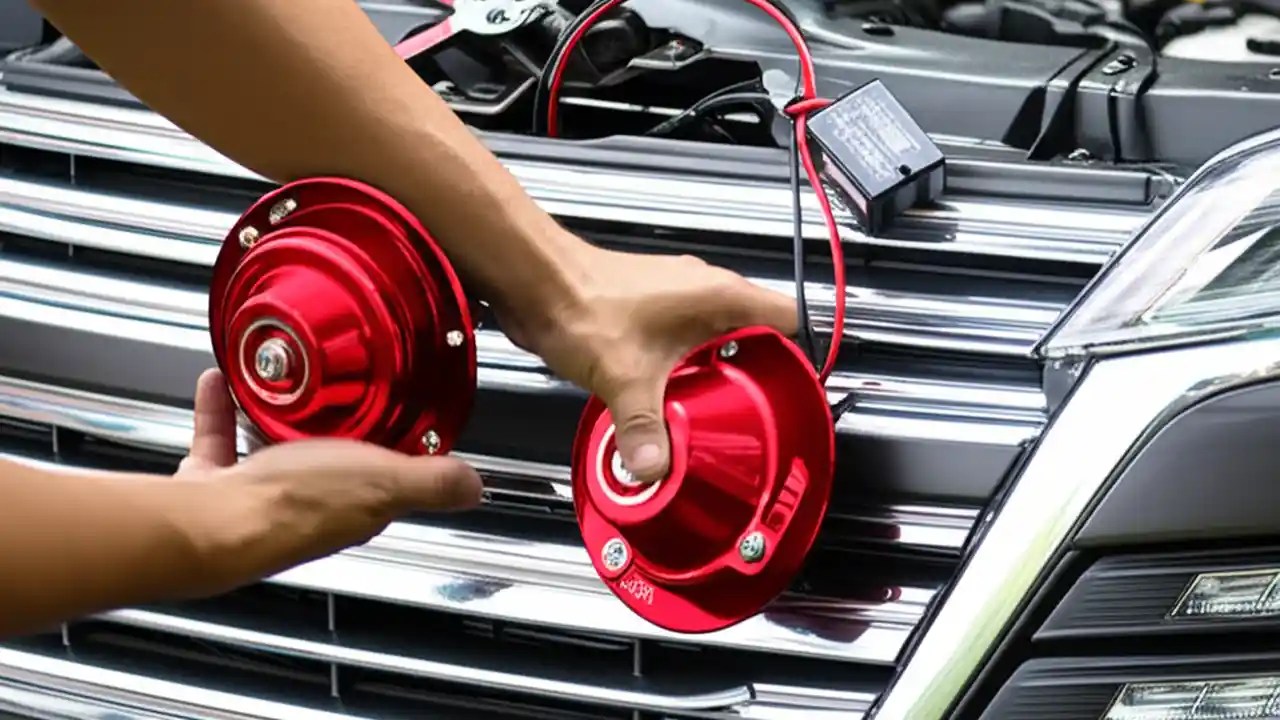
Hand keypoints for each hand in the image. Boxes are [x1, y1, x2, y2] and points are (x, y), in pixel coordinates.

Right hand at [175, 369, 481, 593]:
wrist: (209, 526)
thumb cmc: (293, 505)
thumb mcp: (384, 481)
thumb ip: (431, 482)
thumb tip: (474, 488)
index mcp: (353, 509)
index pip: (384, 485)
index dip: (395, 459)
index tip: (400, 427)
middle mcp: (305, 509)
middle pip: (327, 469)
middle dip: (332, 435)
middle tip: (337, 393)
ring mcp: (256, 499)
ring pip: (270, 454)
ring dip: (276, 420)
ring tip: (280, 382)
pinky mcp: (213, 487)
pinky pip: (218, 441)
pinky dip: (220, 409)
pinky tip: (220, 381)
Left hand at [498, 245, 796, 484]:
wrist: (536, 282)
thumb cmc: (582, 302)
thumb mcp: (624, 378)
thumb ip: (644, 430)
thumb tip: (657, 468)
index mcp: (719, 296)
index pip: (787, 318)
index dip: (796, 356)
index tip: (790, 391)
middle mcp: (704, 289)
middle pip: (754, 333)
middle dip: (753, 374)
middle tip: (750, 413)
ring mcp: (677, 295)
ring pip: (716, 336)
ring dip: (714, 371)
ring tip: (712, 410)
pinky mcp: (651, 306)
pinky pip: (684, 339)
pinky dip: (683, 366)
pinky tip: (670, 394)